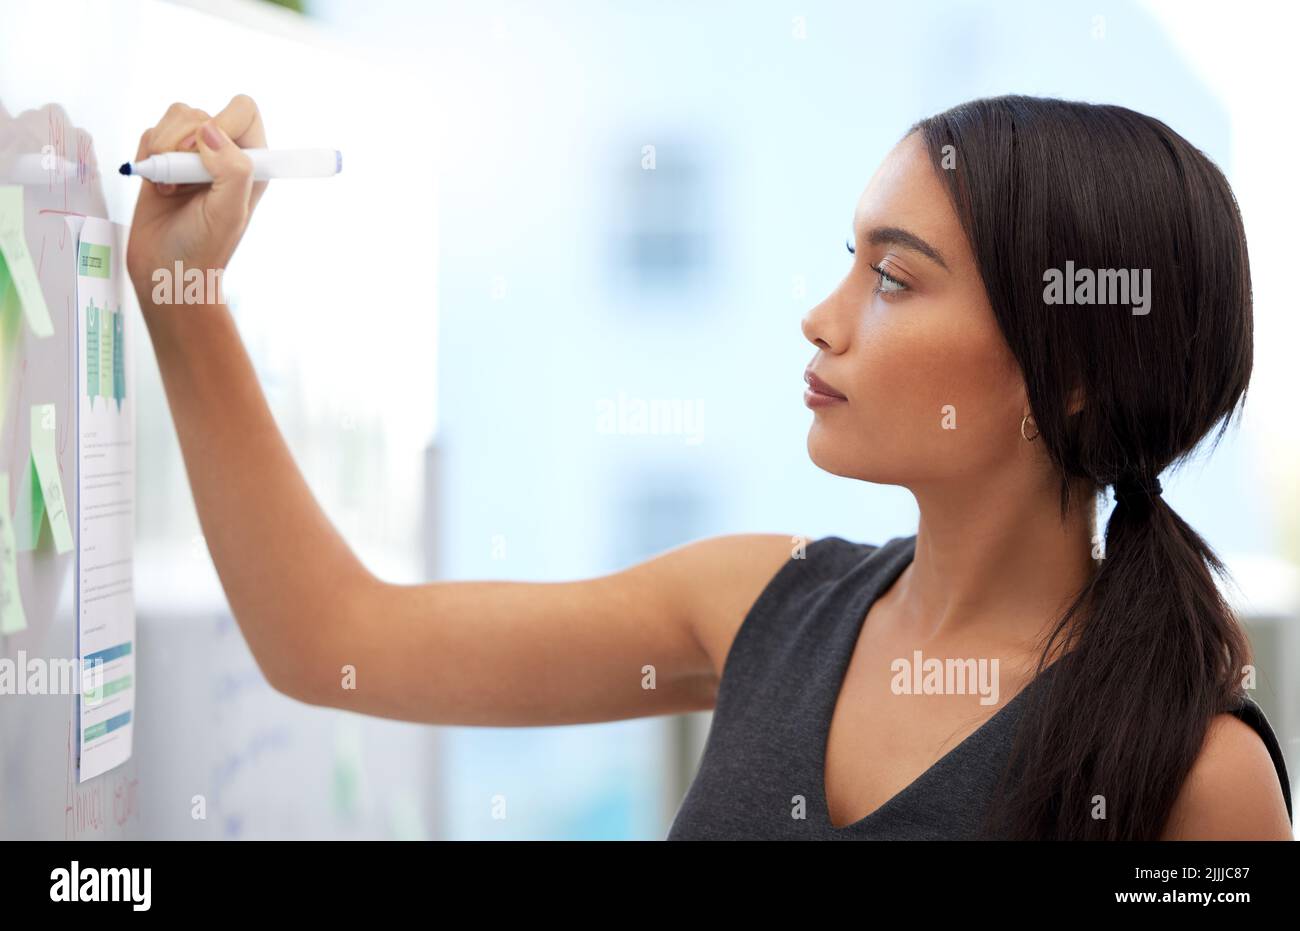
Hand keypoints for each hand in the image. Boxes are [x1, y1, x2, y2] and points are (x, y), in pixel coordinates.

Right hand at [126, 95, 267, 305]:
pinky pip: (150, 132)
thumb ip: (233, 170)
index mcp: (253, 162)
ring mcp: (193, 153)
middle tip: (183, 180)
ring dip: (164, 149)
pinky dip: (148, 156)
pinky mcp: (162, 158)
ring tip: (170, 186)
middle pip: (201, 111)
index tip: (207, 158)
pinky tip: (158, 185)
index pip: (243, 109)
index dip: (221, 123)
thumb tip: (210, 130)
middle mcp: (225, 152)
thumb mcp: (228, 213)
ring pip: (174, 116)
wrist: (166, 270)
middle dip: (183, 142)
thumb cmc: (203, 248)